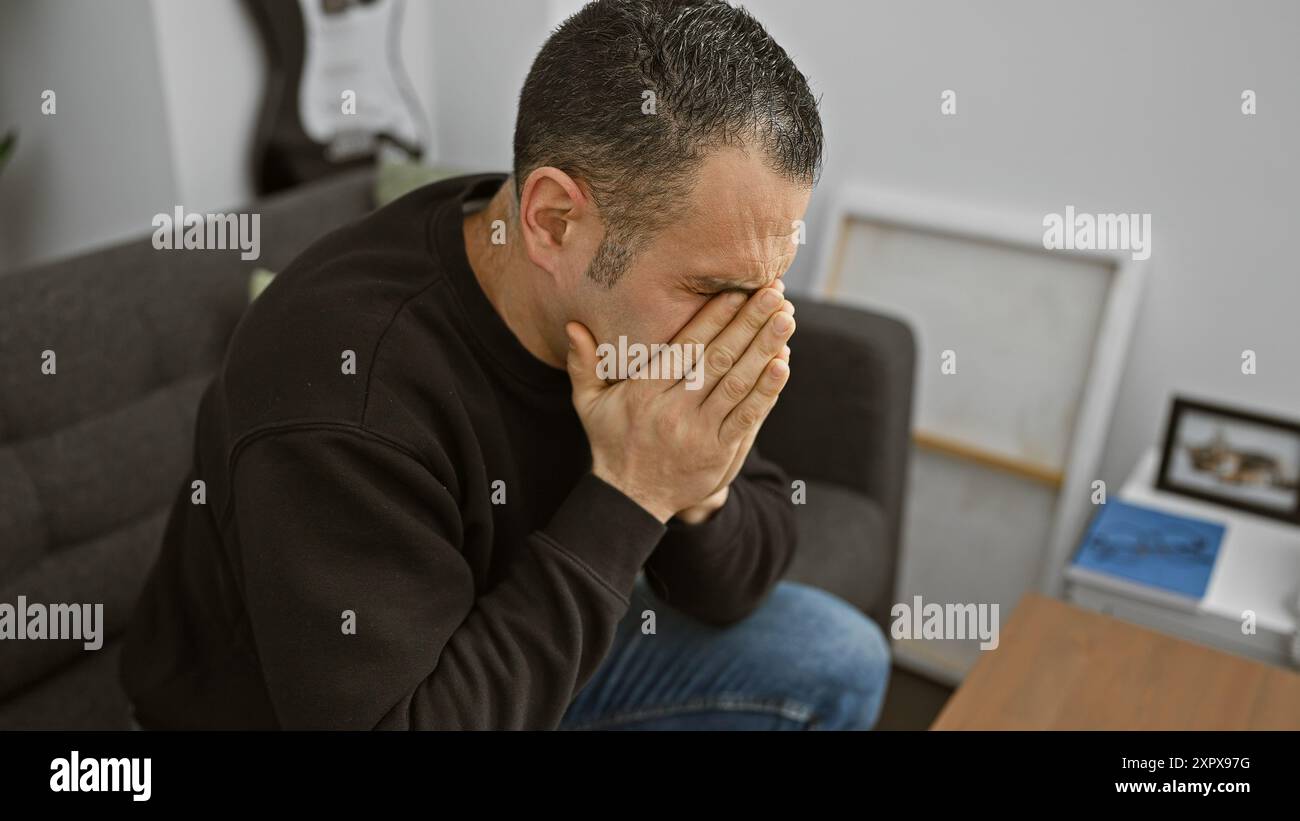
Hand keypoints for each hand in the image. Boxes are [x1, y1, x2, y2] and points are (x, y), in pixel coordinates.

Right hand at [565, 285, 794, 522]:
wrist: (630, 500)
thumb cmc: (612, 442)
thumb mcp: (589, 404)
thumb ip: (584, 364)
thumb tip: (574, 326)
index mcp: (644, 393)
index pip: (685, 347)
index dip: (713, 318)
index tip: (736, 291)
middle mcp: (673, 410)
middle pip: (718, 359)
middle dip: (749, 323)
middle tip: (774, 292)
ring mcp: (699, 433)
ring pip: (737, 384)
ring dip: (765, 349)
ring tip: (786, 318)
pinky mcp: (719, 454)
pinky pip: (747, 417)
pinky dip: (767, 390)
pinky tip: (783, 364)